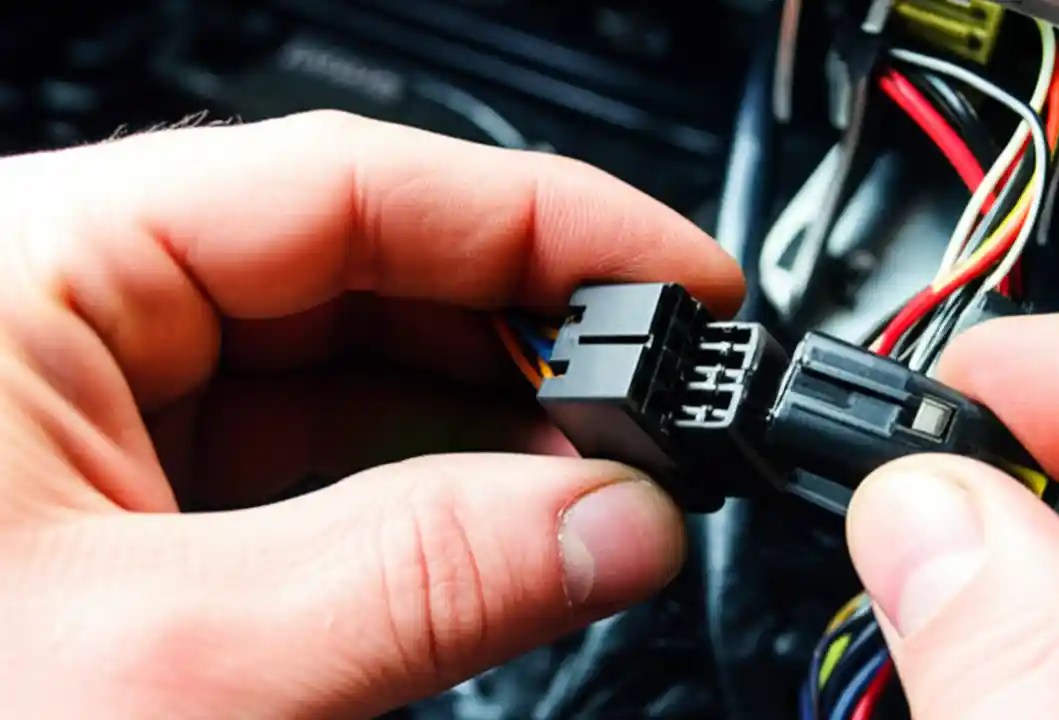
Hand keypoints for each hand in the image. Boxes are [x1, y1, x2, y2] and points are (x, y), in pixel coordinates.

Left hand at [0, 111, 742, 717]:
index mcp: (33, 266)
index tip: (683, 281)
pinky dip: (422, 497)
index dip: (548, 226)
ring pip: (348, 376)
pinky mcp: (132, 509)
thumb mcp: (165, 669)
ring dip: (490, 430)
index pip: (351, 186)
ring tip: (606, 480)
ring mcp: (102, 414)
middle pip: (364, 273)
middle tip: (663, 404)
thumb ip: (420, 578)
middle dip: (531, 341)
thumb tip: (614, 521)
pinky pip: (311, 465)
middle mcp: (67, 318)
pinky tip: (507, 529)